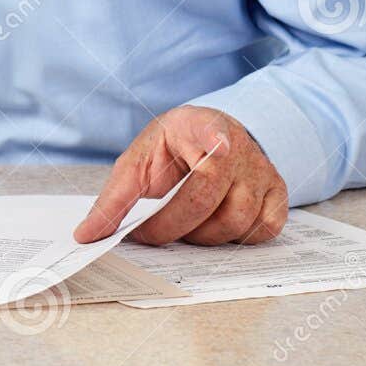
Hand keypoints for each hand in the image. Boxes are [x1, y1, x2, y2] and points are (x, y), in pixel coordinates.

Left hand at [73, 105, 287, 245]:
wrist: (210, 136)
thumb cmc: (173, 150)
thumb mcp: (139, 160)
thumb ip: (114, 198)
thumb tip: (87, 235)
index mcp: (201, 126)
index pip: (212, 133)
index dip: (215, 141)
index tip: (218, 144)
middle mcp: (240, 147)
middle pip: (209, 196)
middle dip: (173, 225)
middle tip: (150, 233)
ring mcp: (263, 171)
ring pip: (237, 221)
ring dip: (203, 236)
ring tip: (183, 227)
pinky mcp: (278, 193)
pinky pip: (263, 230)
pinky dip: (237, 239)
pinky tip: (216, 227)